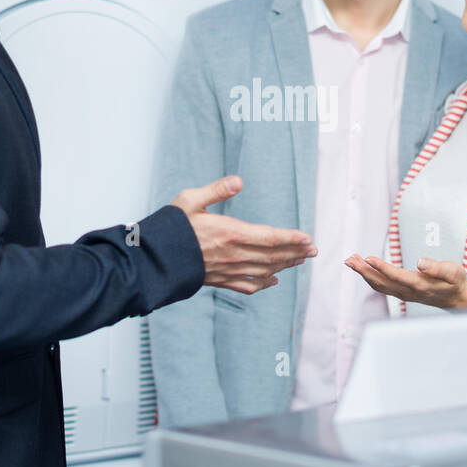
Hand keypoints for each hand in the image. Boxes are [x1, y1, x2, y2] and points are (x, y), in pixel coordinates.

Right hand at [172, 176, 316, 294]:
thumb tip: (238, 181)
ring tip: (300, 261)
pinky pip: (246, 285)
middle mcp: (233, 254)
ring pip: (264, 271)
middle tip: (314, 250)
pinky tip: (273, 281)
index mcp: (230, 233)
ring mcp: (227, 270)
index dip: (292, 238)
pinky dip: (263, 284)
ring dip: (285, 266)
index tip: (308, 238)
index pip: (270, 237)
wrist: (153, 260)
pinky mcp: (218, 280)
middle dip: (296, 252)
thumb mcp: (190, 200)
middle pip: (273, 256)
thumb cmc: (170, 227)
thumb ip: (216, 190)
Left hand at [344, 254, 466, 309]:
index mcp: (419, 285)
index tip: (368, 258)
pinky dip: (370, 277)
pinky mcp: (402, 293)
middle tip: (349, 259)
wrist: (458, 299)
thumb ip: (437, 268)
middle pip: (381, 282)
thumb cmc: (455, 282)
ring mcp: (403, 294)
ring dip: (364, 273)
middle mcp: (408, 292)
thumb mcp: (453, 272)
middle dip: (364, 270)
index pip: (396, 276)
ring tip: (351, 260)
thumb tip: (421, 262)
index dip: (381, 267)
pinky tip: (364, 269)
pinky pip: (382, 286)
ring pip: (379, 285)